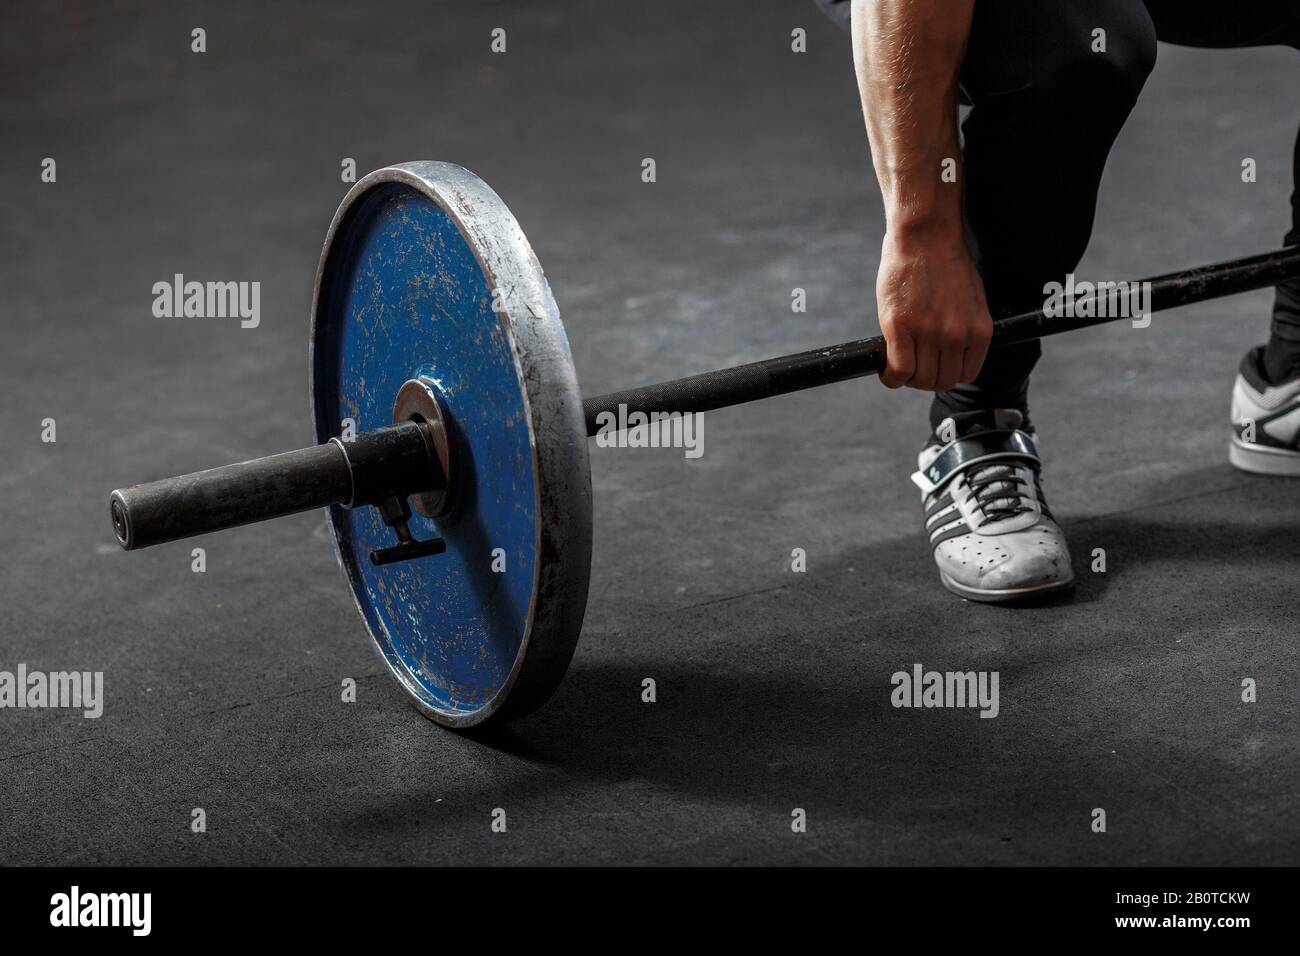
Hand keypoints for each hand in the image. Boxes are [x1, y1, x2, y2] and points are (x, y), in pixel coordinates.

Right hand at [875, 228, 992, 391]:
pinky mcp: (901, 328)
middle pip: (941, 381)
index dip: (946, 373)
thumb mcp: (969, 300)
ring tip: (898, 363)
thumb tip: (948, 351)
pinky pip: (898, 370)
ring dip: (906, 377)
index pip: (966, 375)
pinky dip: (890, 376)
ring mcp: (929, 333)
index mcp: (979, 330)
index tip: (933, 366)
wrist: (925, 235)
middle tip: (912, 364)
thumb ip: (962, 328)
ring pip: (919, 379)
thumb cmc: (944, 262)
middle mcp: (957, 336)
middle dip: (924, 377)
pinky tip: (885, 368)